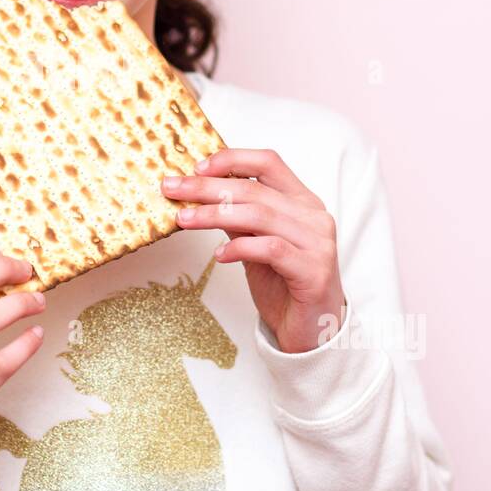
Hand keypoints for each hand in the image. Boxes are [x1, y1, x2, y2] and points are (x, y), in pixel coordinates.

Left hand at [161, 150, 346, 355]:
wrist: (311, 332)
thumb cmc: (283, 285)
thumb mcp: (254, 245)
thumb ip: (237, 218)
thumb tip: (199, 194)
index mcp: (302, 201)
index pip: (268, 162)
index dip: (231, 159)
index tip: (196, 167)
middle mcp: (313, 216)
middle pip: (254, 189)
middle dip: (207, 187)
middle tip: (172, 189)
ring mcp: (317, 242)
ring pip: (260, 215)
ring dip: (215, 215)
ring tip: (184, 219)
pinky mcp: (313, 271)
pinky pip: (271, 249)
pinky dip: (240, 248)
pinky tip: (218, 255)